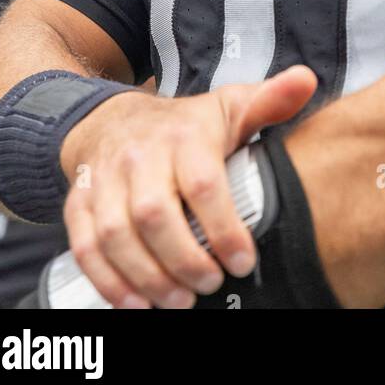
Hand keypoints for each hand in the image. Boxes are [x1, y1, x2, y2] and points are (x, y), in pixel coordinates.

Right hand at [60, 66, 316, 309]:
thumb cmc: (183, 125)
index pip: (202, 183)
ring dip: (147, 277)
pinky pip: (84, 246)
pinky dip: (107, 281)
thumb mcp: (228, 107)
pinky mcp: (77, 202)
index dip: (224, 228)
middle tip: (210, 284)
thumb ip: (269, 101)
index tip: (242, 261)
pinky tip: (134, 304)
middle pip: (154, 215)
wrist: (114, 120)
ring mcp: (104, 179)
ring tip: (178, 301)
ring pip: (116, 235)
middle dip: (184, 259)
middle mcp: (139, 156)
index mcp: (183, 135)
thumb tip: (306, 81)